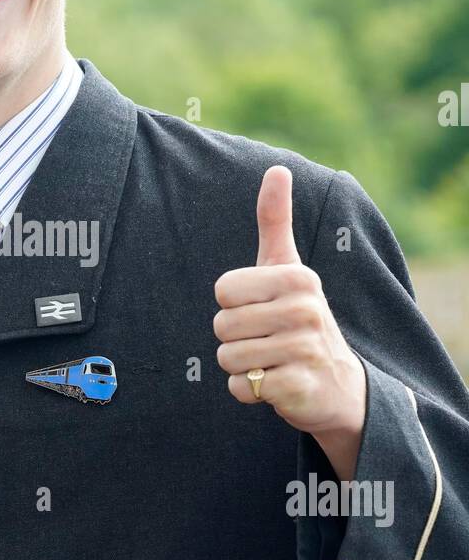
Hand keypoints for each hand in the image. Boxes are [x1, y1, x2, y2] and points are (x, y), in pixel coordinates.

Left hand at [212, 166, 365, 443]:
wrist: (338, 386)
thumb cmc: (301, 320)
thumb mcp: (289, 269)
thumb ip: (276, 220)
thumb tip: (277, 168)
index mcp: (298, 277)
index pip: (223, 290)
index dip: (233, 306)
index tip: (261, 310)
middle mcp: (305, 310)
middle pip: (221, 326)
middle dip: (235, 339)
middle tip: (266, 341)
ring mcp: (304, 350)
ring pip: (228, 359)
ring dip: (241, 366)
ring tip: (271, 361)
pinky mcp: (298, 387)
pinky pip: (241, 388)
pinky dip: (249, 392)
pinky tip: (276, 384)